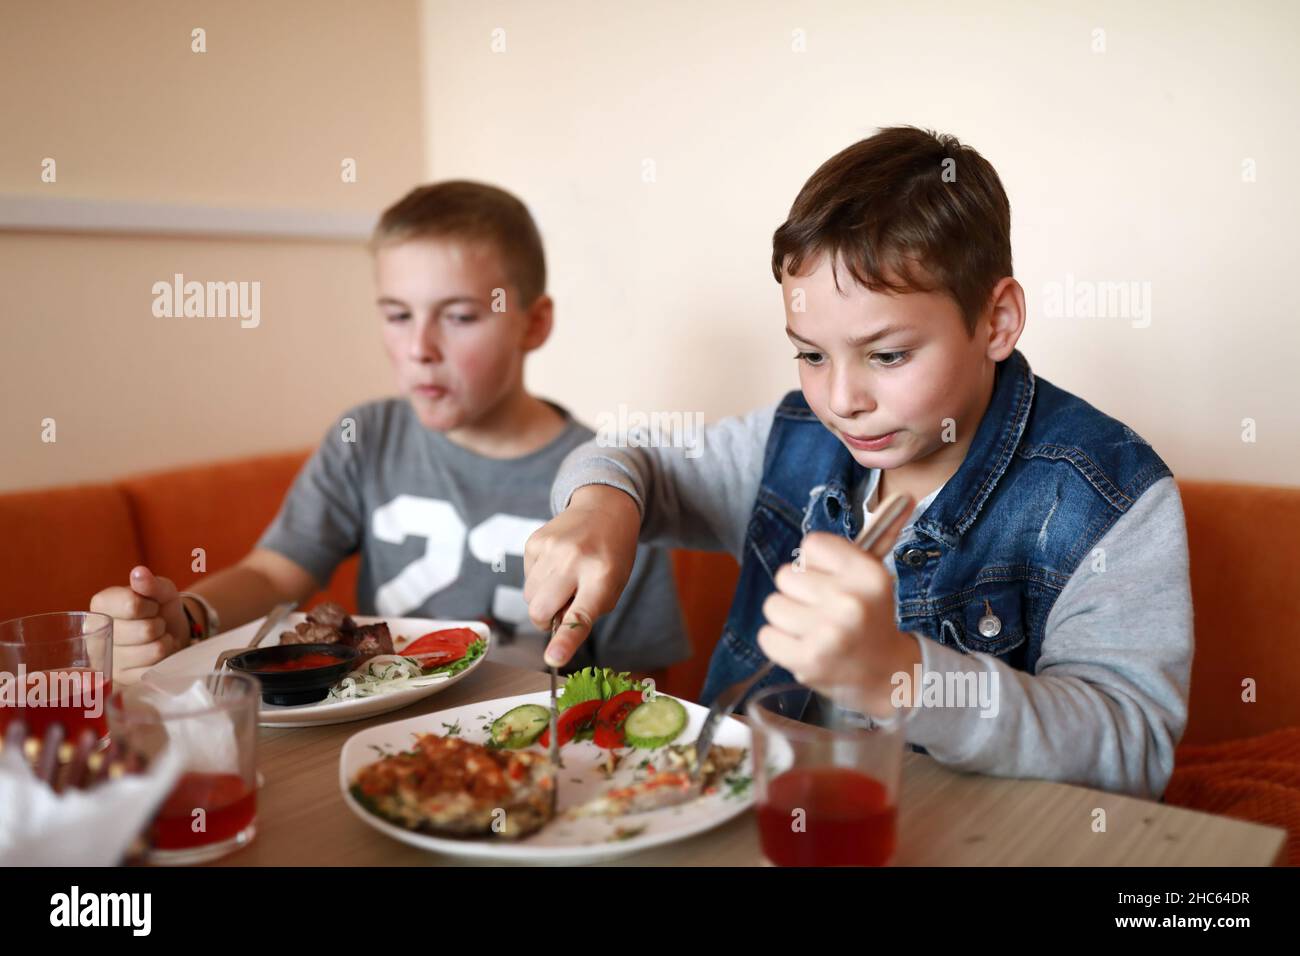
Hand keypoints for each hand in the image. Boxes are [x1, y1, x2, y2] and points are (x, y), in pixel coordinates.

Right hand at [89, 565, 191, 684]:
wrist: (170, 634)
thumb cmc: (161, 609)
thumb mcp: (161, 590)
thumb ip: (151, 583)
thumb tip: (139, 573)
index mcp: (101, 605)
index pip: (132, 605)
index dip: (151, 605)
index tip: (150, 607)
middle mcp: (95, 633)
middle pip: (145, 630)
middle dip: (159, 625)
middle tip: (155, 624)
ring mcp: (106, 659)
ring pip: (153, 651)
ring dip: (164, 642)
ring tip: (156, 638)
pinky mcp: (121, 679)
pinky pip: (154, 670)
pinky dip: (163, 660)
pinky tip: (155, 655)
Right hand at [523, 485, 640, 666]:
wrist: (604, 509)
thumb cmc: (611, 556)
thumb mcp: (613, 586)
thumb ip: (587, 612)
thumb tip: (553, 629)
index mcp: (602, 576)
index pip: (580, 615)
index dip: (565, 640)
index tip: (553, 658)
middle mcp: (575, 560)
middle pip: (539, 610)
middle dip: (544, 620)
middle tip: (560, 609)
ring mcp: (551, 548)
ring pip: (529, 596)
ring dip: (543, 597)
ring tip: (564, 579)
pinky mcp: (534, 541)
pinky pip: (526, 577)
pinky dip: (539, 578)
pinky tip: (556, 564)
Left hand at [757, 503, 921, 718]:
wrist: (886, 674)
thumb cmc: (872, 618)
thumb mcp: (875, 576)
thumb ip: (879, 536)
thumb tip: (906, 495)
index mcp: (868, 574)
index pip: (811, 545)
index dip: (815, 563)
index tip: (830, 580)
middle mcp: (850, 601)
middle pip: (786, 575)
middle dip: (798, 592)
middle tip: (822, 610)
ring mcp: (828, 633)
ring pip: (772, 605)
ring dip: (786, 618)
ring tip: (812, 629)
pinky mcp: (808, 660)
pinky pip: (766, 636)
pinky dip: (779, 643)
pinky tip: (804, 647)